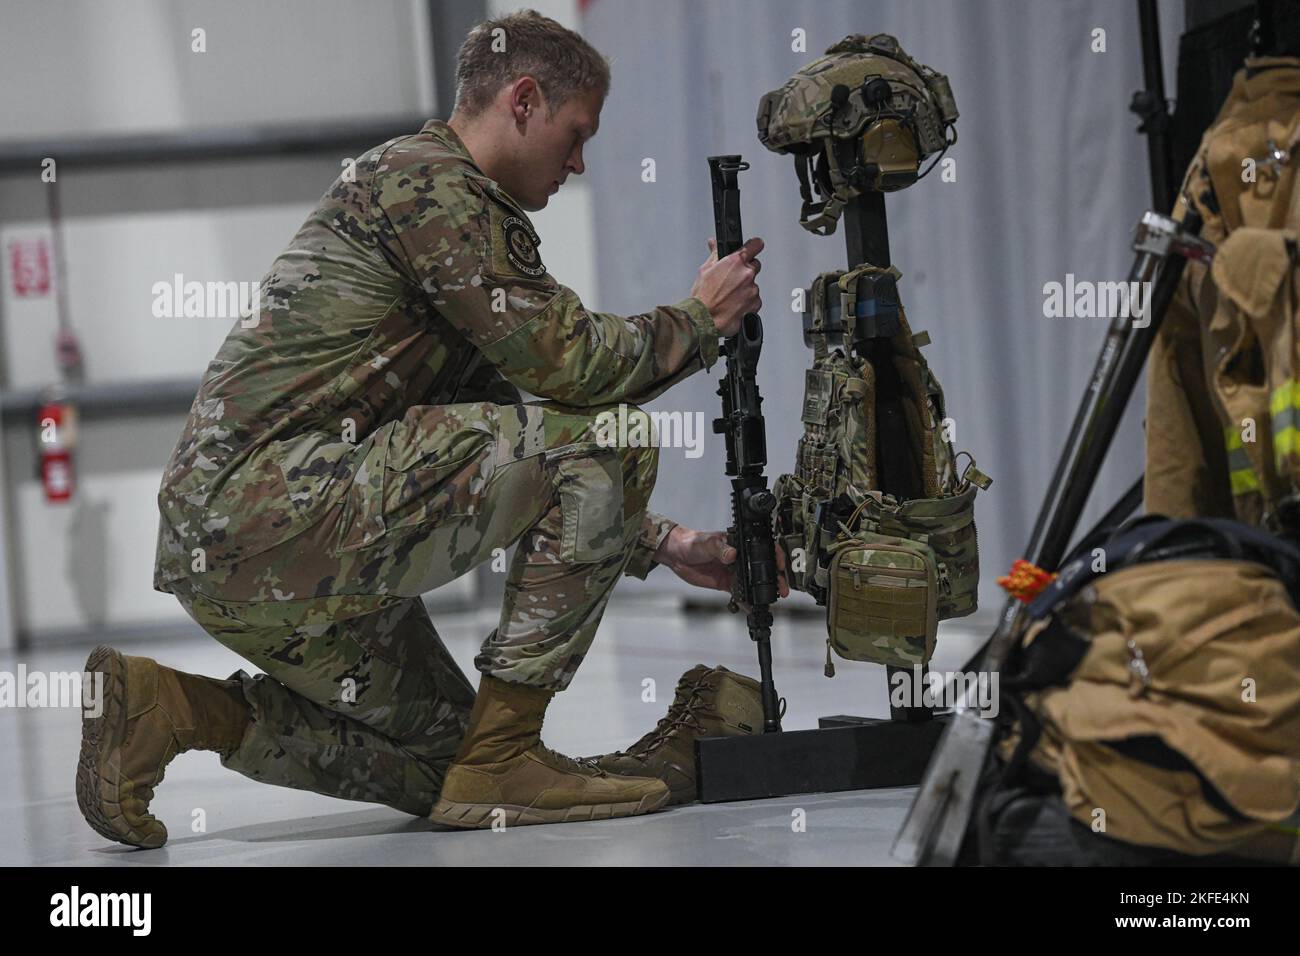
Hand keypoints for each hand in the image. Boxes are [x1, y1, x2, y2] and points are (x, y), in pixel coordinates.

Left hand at [655, 525, 788, 600]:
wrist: (677, 555)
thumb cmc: (693, 542)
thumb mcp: (707, 543)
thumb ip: (720, 549)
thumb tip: (732, 554)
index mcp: (739, 544)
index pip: (763, 549)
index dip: (775, 557)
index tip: (781, 566)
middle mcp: (740, 558)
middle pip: (763, 569)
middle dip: (775, 579)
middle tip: (781, 589)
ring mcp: (735, 572)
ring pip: (754, 583)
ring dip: (763, 593)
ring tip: (770, 602)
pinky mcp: (726, 584)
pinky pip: (741, 594)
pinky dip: (747, 602)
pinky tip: (753, 610)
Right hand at [690, 236, 763, 337]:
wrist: (704, 319)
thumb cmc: (703, 297)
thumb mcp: (705, 270)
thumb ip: (715, 254)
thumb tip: (714, 244)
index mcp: (736, 262)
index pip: (755, 245)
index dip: (753, 246)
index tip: (752, 248)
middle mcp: (747, 274)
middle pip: (755, 266)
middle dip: (745, 271)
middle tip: (731, 280)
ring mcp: (752, 290)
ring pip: (753, 285)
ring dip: (745, 289)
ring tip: (729, 297)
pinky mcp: (755, 304)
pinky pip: (754, 300)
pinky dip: (747, 302)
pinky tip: (734, 305)